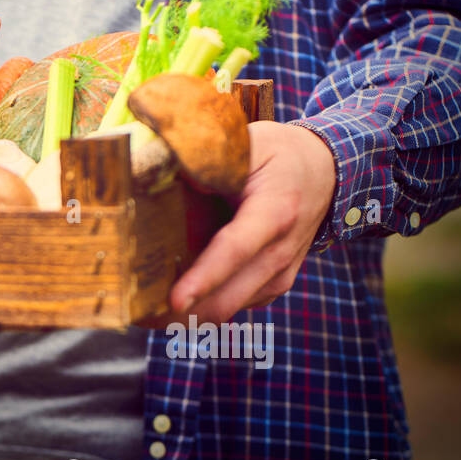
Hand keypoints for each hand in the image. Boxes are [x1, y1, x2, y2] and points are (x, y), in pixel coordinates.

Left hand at [143, 122, 335, 326]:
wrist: (325, 173)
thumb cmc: (278, 155)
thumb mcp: (248, 144)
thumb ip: (209, 161)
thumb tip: (158, 174)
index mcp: (275, 212)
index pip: (236, 250)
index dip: (204, 278)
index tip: (176, 300)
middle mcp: (280, 252)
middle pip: (228, 298)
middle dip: (182, 314)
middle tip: (135, 312)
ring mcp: (279, 275)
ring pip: (226, 310)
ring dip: (187, 315)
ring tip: (143, 308)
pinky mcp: (272, 286)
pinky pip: (231, 306)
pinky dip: (202, 306)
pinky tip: (170, 295)